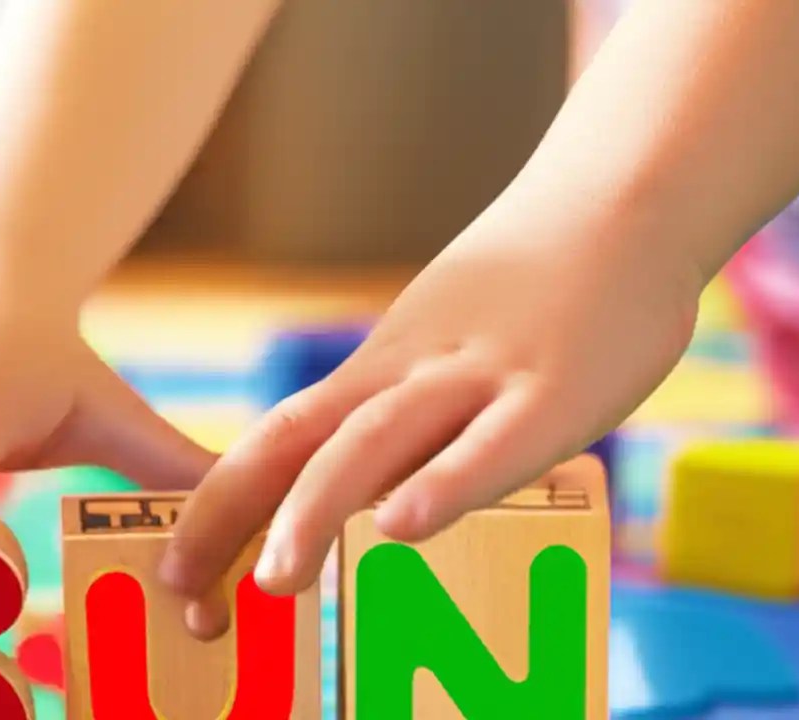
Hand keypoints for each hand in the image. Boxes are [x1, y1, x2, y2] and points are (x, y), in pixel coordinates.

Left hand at [160, 204, 702, 635]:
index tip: (177, 562)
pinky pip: (496, 442)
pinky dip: (446, 483)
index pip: (281, 437)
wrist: (621, 197)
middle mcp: (411, 371)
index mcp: (383, 369)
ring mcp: (480, 376)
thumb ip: (407, 416)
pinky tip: (404, 524)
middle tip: (179, 583)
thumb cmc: (535, 287)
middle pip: (302, 439)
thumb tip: (369, 494)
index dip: (220, 500)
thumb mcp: (446, 348)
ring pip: (380, 439)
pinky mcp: (555, 390)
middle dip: (232, 513)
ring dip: (317, 508)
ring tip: (275, 577)